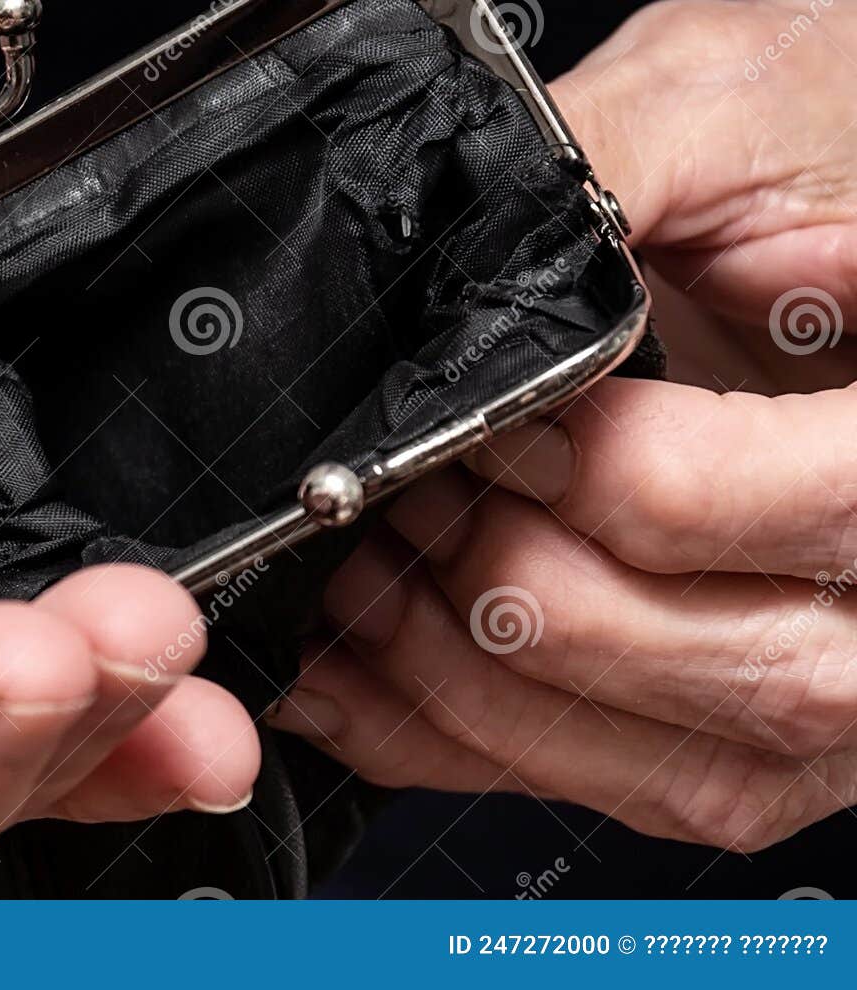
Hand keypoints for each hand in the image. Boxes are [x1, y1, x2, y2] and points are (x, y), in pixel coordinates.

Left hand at [269, 0, 856, 851]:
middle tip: (407, 495)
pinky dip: (438, 737)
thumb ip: (599, 186)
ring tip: (365, 569)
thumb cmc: (809, 144)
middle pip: (683, 658)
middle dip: (498, 578)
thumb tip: (447, 278)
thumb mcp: (724, 104)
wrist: (832, 230)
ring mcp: (821, 701)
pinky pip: (584, 787)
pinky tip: (348, 672)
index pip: (742, 508)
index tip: (492, 426)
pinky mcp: (732, 748)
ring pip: (628, 756)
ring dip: (448, 667)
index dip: (588, 473)